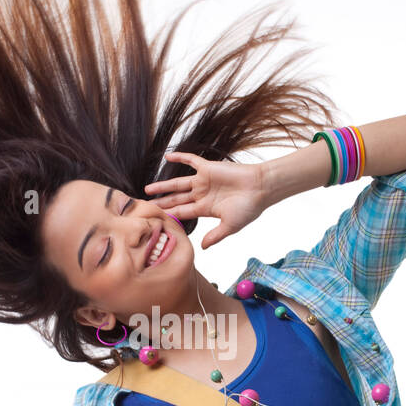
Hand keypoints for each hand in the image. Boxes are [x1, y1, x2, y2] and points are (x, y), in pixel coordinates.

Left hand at [143, 151, 266, 249]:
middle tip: (144, 207)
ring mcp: (204, 181)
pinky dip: (180, 158)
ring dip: (163, 186)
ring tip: (147, 189)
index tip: (154, 220)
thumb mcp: (230, 226)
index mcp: (206, 209)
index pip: (182, 213)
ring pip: (178, 184)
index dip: (169, 216)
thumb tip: (203, 248)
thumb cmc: (249, 208)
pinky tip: (167, 157)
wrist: (261, 188)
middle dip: (161, 203)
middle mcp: (202, 195)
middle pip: (176, 200)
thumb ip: (215, 235)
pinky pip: (191, 161)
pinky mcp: (209, 168)